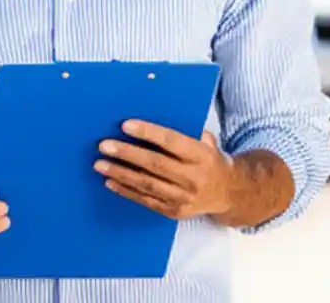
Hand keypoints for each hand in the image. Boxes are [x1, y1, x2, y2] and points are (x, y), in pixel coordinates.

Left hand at [94, 120, 235, 220]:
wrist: (229, 193)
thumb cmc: (209, 160)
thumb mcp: (206, 142)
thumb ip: (184, 132)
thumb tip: (150, 118)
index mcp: (201, 155)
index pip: (171, 142)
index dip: (148, 133)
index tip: (125, 125)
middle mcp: (193, 177)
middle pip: (155, 164)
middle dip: (127, 154)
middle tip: (104, 145)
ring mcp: (184, 197)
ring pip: (147, 184)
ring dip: (120, 174)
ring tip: (100, 164)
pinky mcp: (174, 211)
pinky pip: (146, 200)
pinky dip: (126, 191)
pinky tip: (110, 182)